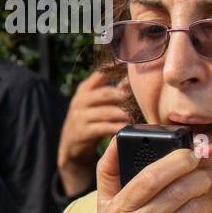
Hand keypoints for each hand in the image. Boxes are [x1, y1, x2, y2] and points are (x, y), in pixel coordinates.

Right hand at [58, 70, 131, 195]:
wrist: (71, 144)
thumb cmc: (91, 120)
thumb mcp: (97, 103)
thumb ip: (113, 92)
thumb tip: (132, 79)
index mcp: (85, 89)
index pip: (101, 74)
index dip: (117, 69)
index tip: (132, 67)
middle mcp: (81, 100)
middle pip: (106, 93)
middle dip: (124, 96)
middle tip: (140, 99)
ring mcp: (80, 116)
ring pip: (106, 112)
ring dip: (124, 114)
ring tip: (137, 116)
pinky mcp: (82, 132)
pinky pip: (103, 128)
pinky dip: (116, 128)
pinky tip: (127, 128)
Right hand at [96, 139, 211, 212]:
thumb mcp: (106, 207)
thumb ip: (109, 171)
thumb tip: (118, 139)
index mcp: (116, 210)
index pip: (149, 178)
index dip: (174, 162)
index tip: (188, 155)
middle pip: (178, 191)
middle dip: (197, 178)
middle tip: (200, 176)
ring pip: (195, 209)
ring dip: (203, 200)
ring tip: (197, 200)